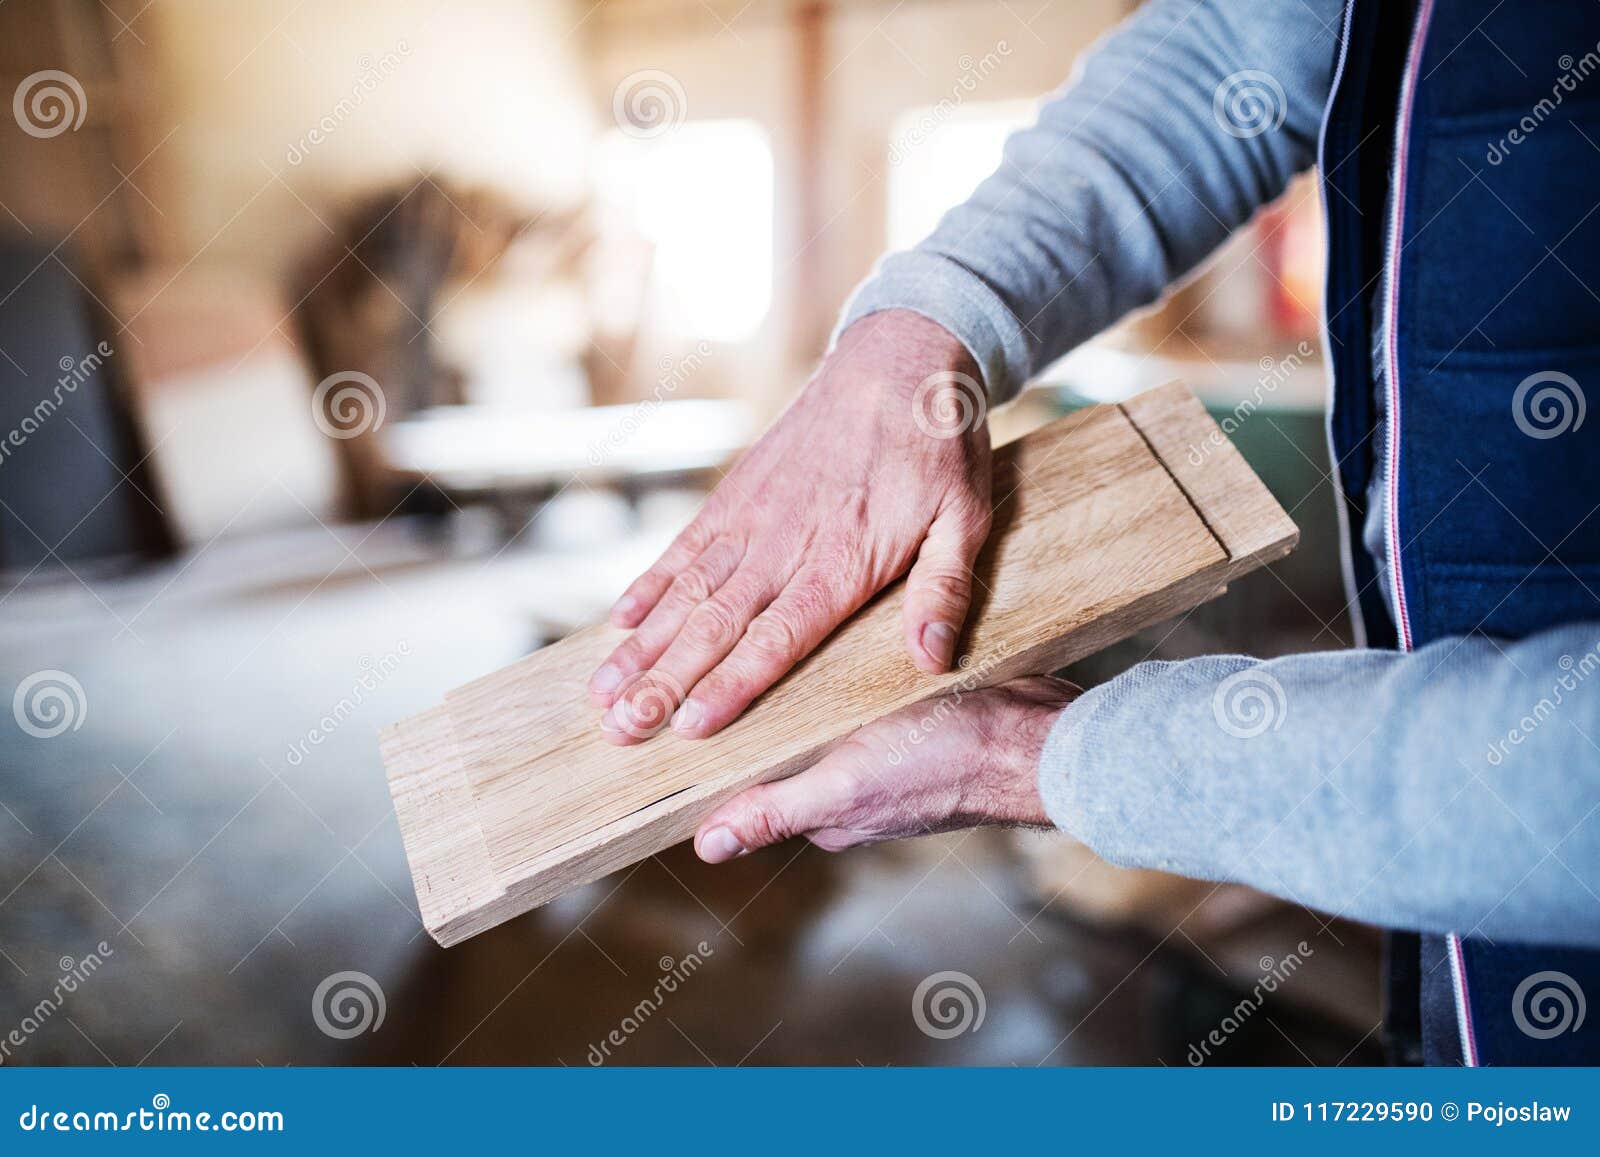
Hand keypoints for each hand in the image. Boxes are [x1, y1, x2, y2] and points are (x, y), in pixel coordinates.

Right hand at [590, 309, 993, 743]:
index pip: (778, 638)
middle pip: (715, 624)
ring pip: (687, 591)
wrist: (898, 357)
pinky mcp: (738, 492)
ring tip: (602, 691)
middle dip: (664, 680)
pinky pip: (685, 545)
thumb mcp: (965, 516)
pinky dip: (650, 583)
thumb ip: (943, 589)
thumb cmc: (937, 445)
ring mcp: (754, 515)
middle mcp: (785, 543)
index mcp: (842, 560)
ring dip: (642, 644)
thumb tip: (930, 659)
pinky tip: (620, 620)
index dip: (731, 683)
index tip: (690, 725)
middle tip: (621, 727)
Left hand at [692, 676, 1079, 860]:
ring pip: (822, 717)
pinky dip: (845, 672)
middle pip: (784, 748)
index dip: (720, 756)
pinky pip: (862, 692)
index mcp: (828, 811)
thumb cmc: (947, 765)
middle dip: (757, 713)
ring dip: (802, 686)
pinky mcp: (911, 714)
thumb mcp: (847, 786)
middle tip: (721, 657)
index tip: (687, 714)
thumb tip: (707, 845)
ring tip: (771, 638)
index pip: (753, 786)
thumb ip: (776, 812)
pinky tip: (833, 638)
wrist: (1037, 735)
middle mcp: (852, 785)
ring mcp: (884, 749)